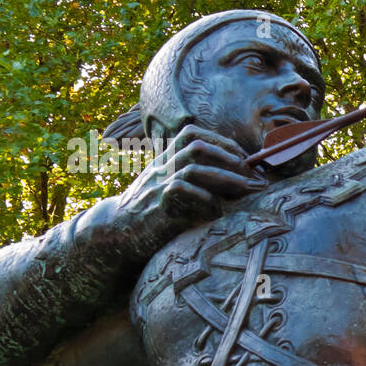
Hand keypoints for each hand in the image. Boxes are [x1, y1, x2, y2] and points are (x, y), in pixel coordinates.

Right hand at [113, 123, 266, 243]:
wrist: (113, 232)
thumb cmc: (148, 211)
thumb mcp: (166, 186)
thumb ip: (191, 178)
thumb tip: (232, 179)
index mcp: (164, 159)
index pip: (192, 134)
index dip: (221, 141)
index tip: (245, 157)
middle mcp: (161, 167)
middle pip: (196, 145)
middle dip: (229, 157)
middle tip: (252, 174)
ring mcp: (157, 185)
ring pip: (193, 167)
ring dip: (226, 177)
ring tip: (247, 189)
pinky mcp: (156, 206)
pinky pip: (180, 191)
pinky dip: (204, 197)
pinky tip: (218, 209)